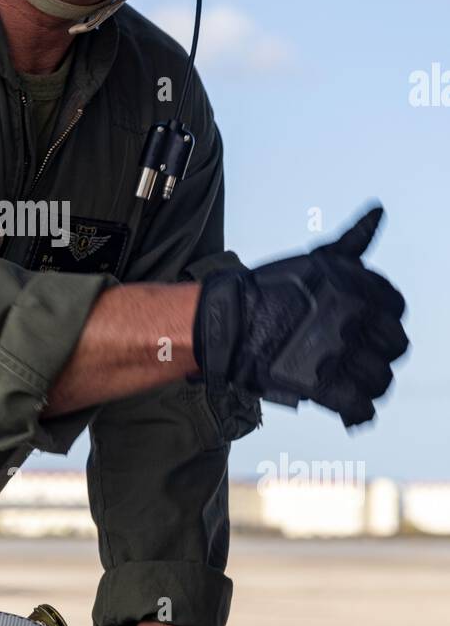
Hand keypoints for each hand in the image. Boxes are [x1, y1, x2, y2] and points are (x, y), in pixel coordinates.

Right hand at [192, 205, 408, 427]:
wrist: (229, 320)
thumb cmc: (268, 290)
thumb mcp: (318, 258)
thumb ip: (353, 240)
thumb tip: (377, 212)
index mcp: (358, 289)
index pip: (396, 308)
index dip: (385, 319)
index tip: (369, 325)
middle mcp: (355, 321)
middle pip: (394, 346)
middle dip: (381, 352)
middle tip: (360, 354)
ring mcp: (340, 354)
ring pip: (380, 379)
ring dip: (371, 384)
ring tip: (354, 382)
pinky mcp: (323, 384)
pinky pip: (358, 406)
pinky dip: (359, 412)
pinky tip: (353, 410)